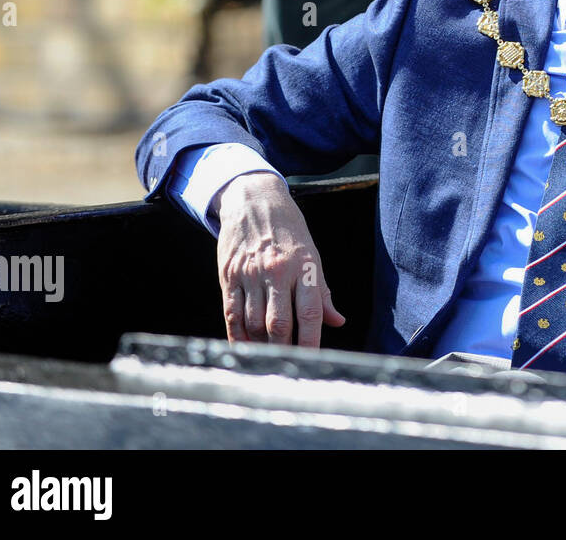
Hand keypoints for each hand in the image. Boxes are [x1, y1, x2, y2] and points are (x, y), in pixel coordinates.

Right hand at [213, 171, 344, 346]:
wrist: (253, 199)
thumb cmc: (288, 228)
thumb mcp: (312, 254)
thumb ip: (322, 291)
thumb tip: (337, 321)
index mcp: (304, 267)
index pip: (310, 313)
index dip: (311, 341)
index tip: (311, 360)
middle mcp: (277, 272)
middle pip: (278, 323)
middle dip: (284, 349)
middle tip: (288, 365)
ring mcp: (250, 275)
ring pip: (253, 322)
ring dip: (261, 346)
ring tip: (268, 358)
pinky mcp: (228, 276)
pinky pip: (231, 314)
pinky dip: (237, 335)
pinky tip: (244, 347)